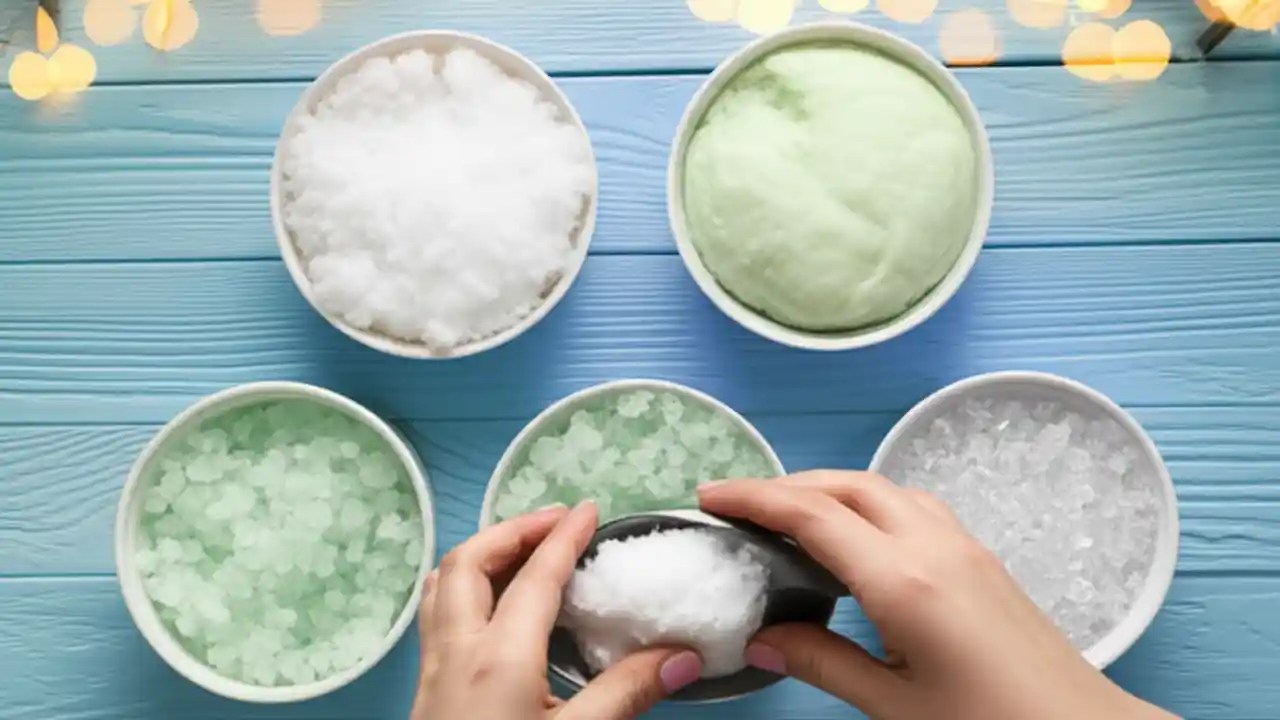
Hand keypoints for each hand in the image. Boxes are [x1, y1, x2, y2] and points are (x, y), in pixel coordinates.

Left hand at [410, 501, 702, 719]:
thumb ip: (626, 693)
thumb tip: (682, 654)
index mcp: (498, 659)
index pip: (535, 576)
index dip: (565, 536)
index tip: (590, 509)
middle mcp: (456, 652)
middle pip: (468, 562)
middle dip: (512, 530)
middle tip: (555, 522)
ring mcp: (433, 671)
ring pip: (443, 584)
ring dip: (482, 553)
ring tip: (522, 549)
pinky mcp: (426, 692)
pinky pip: (437, 614)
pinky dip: (463, 586)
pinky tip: (488, 604)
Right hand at [699, 471, 1176, 719]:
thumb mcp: (893, 706)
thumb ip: (822, 663)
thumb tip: (761, 639)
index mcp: (903, 580)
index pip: (812, 515)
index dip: (754, 498)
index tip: (710, 495)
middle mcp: (933, 545)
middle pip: (847, 485)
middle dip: (787, 484)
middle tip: (740, 504)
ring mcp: (963, 545)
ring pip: (884, 488)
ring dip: (830, 488)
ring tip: (789, 515)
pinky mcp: (982, 558)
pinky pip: (913, 506)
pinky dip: (868, 503)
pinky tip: (855, 537)